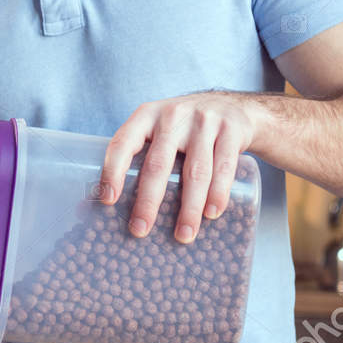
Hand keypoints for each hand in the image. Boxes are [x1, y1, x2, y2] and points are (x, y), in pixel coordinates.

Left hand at [98, 92, 259, 243]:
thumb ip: (142, 154)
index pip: (123, 142)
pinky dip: (218, 194)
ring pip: (195, 172)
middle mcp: (173, 115)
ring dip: (189, 209)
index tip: (108, 200)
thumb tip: (110, 202)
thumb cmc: (185, 127)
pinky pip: (224, 167)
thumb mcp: (160, 128)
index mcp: (147, 115)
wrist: (234, 106)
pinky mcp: (231, 130)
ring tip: (183, 236)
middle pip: (158, 164)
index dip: (112, 170)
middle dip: (148, 202)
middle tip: (140, 230)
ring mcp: (204, 121)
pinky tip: (212, 214)